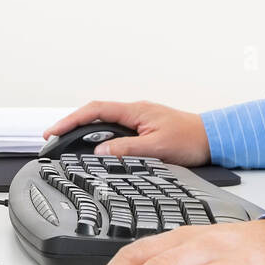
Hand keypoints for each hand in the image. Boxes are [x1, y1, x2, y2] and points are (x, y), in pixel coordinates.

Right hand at [43, 100, 210, 166]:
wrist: (212, 138)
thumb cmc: (190, 139)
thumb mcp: (157, 147)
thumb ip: (128, 149)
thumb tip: (100, 153)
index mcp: (134, 111)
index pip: (95, 111)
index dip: (71, 120)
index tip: (53, 131)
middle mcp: (134, 112)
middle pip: (94, 115)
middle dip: (71, 125)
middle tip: (52, 139)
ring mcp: (138, 120)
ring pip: (104, 123)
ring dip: (84, 131)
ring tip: (67, 144)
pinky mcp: (143, 129)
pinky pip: (115, 130)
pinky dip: (99, 137)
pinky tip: (95, 148)